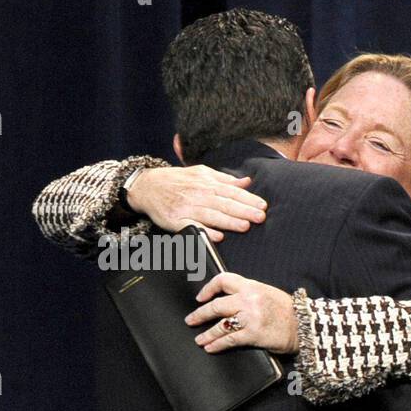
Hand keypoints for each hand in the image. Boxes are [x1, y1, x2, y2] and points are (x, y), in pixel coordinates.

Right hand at [128, 165, 265, 241]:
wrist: (147, 186)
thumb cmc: (178, 180)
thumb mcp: (201, 173)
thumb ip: (225, 179)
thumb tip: (247, 181)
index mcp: (207, 183)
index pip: (232, 191)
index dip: (248, 199)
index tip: (263, 205)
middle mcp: (198, 195)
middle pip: (225, 203)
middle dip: (244, 210)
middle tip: (260, 217)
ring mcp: (187, 208)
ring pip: (212, 215)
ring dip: (229, 221)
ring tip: (245, 226)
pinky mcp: (175, 220)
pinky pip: (192, 226)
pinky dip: (205, 231)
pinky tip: (218, 236)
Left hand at [186, 272, 298, 353]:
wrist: (305, 326)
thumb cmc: (289, 312)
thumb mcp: (268, 293)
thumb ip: (249, 294)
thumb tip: (229, 300)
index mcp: (252, 286)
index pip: (223, 280)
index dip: (208, 288)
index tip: (200, 297)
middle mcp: (249, 299)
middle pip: (216, 305)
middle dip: (200, 314)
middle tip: (191, 320)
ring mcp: (251, 317)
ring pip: (220, 324)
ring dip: (207, 333)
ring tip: (199, 339)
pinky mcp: (254, 334)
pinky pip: (229, 339)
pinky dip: (217, 344)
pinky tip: (211, 348)